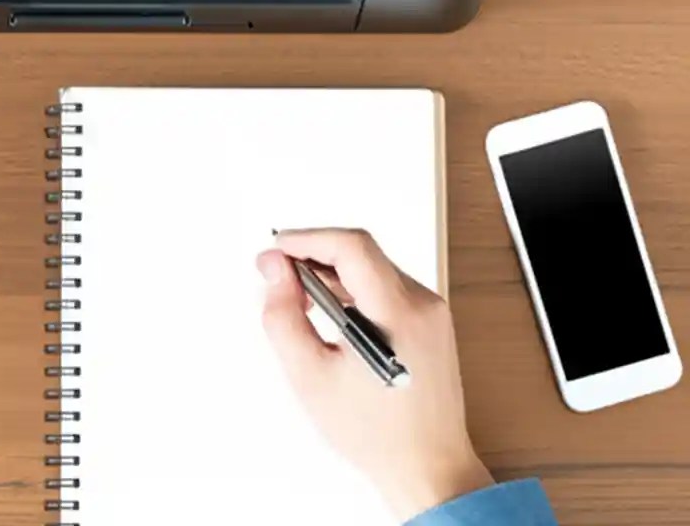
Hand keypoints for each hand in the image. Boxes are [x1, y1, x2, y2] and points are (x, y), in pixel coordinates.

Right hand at [257, 229, 492, 520]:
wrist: (427, 466)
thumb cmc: (374, 433)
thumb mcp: (309, 376)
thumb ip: (283, 316)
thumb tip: (274, 271)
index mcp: (398, 314)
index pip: (351, 247)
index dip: (307, 239)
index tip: (276, 249)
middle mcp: (423, 305)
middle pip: (362, 254)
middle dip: (314, 256)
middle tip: (276, 276)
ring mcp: (431, 313)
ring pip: (372, 269)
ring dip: (331, 275)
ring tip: (298, 303)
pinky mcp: (429, 324)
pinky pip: (384, 289)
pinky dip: (351, 292)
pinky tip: (328, 317)